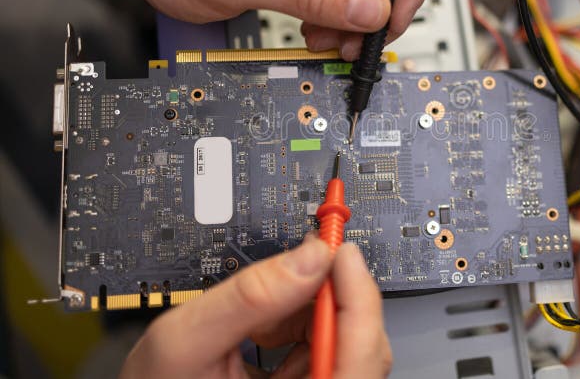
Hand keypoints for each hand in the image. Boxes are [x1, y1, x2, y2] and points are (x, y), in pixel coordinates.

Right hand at [119, 237, 390, 378]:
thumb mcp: (185, 341)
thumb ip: (248, 297)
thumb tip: (310, 256)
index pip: (359, 360)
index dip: (358, 300)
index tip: (338, 253)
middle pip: (361, 349)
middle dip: (329, 299)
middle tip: (302, 264)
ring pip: (345, 345)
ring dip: (310, 314)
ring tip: (261, 319)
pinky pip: (327, 351)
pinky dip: (301, 328)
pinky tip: (267, 331)